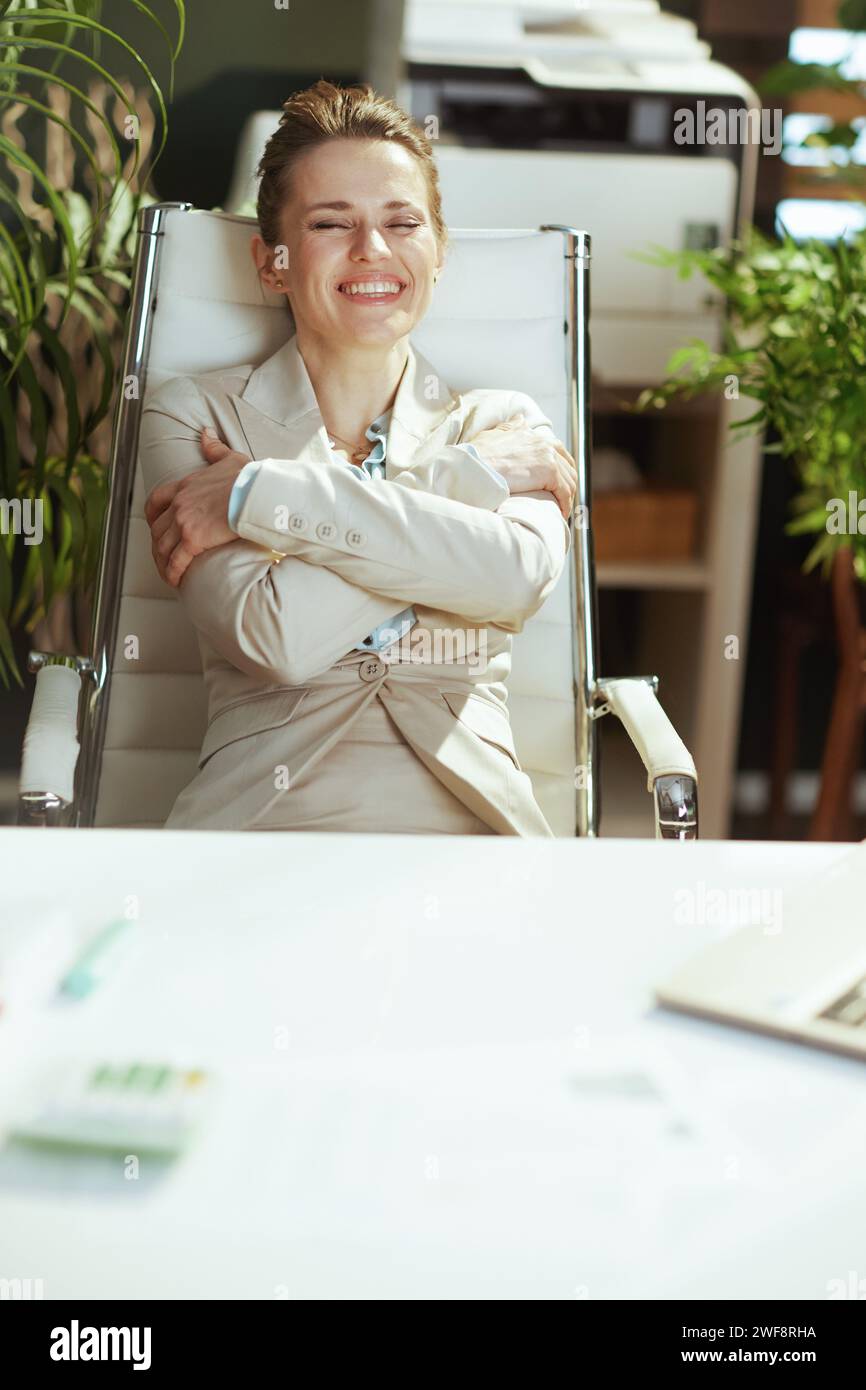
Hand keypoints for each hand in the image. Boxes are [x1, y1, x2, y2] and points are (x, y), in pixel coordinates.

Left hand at [144, 429, 249, 587]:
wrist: (255, 494)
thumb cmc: (248, 479)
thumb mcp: (229, 458)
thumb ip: (214, 449)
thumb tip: (206, 433)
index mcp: (185, 485)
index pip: (156, 500)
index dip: (152, 516)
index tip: (154, 526)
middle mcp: (179, 503)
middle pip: (157, 528)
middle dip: (158, 545)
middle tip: (163, 557)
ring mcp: (183, 522)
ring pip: (162, 547)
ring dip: (162, 562)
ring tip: (168, 574)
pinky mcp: (193, 539)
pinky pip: (176, 561)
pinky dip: (172, 573)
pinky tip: (176, 581)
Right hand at [467, 413, 576, 519]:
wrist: (472, 466)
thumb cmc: (476, 455)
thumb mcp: (493, 434)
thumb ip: (509, 428)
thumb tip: (520, 419)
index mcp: (532, 435)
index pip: (558, 451)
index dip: (562, 469)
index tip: (559, 484)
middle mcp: (543, 442)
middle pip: (568, 466)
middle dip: (568, 484)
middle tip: (563, 500)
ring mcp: (548, 456)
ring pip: (569, 480)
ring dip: (568, 497)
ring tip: (561, 510)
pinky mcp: (549, 471)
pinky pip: (565, 491)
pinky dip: (565, 504)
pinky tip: (561, 513)